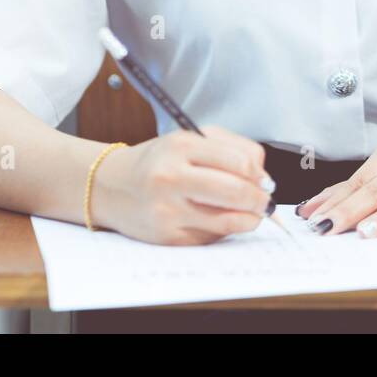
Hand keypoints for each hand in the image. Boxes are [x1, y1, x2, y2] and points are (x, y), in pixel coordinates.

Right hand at [91, 125, 275, 244]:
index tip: (264, 180)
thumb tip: (264, 180)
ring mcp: (168, 210)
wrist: (112, 186)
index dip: (259, 174)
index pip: (239, 161)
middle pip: (236, 192)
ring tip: (250, 213)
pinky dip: (225, 230)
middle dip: (260, 200)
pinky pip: (212, 237)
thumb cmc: (159, 161)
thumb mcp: (191, 139)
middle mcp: (171, 177)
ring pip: (228, 221)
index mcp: (181, 146)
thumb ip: (232, 150)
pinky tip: (218, 219)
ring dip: (249, 219)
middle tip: (264, 201)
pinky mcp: (168, 237)